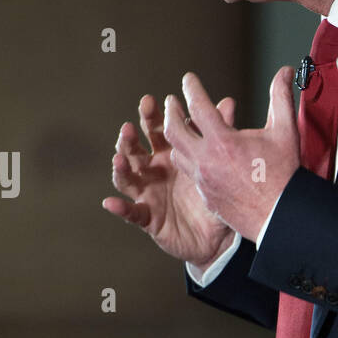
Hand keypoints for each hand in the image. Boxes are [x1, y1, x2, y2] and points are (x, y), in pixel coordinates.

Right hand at [103, 92, 237, 269]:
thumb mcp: (220, 164)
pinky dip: (120, 208)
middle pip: (135, 150)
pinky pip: (131, 213)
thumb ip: (219, 134)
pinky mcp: (148, 218)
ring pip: (127, 178)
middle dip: (129, 138)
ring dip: (121, 167)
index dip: (150, 116)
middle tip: (129, 126)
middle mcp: (153, 171)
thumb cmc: (216, 195)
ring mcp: (148, 194)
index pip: (155, 131)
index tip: (150, 101)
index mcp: (169, 154)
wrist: (218, 236)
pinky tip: (110, 202)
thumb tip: (227, 102)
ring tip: (119, 159)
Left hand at [162, 68, 299, 243]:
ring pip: (177, 153)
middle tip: (171, 102)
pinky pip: (189, 174)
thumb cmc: (284, 176)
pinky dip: (186, 159)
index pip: (198, 105)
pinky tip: (192, 155)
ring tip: (178, 127)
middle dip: (170, 112)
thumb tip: (285, 71)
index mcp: (223, 141)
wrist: (280, 216)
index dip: (191, 88)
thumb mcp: (285, 131)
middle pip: (174, 130)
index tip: (188, 79)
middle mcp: (207, 160)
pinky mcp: (206, 196)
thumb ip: (281, 97)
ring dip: (175, 137)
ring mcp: (203, 180)